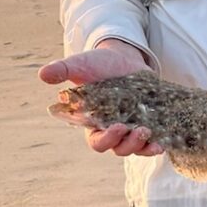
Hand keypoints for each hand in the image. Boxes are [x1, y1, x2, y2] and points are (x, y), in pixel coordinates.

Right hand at [38, 40, 162, 157]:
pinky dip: (157, 144)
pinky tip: (164, 141)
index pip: (98, 142)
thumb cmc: (97, 63)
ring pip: (137, 148)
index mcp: (93, 123)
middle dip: (130, 143)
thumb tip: (43, 74)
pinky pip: (152, 141)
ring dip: (144, 146)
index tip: (118, 127)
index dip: (108, 139)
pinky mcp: (148, 123)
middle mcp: (112, 131)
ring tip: (151, 135)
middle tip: (140, 130)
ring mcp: (131, 129)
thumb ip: (62, 70)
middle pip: (120, 149)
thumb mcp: (79, 65)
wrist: (122, 57)